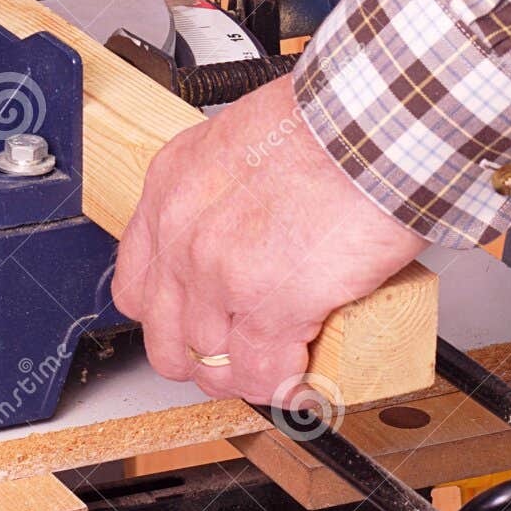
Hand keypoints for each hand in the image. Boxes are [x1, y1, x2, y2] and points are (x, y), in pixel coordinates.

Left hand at [112, 76, 423, 403]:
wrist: (373, 125)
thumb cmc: (330, 121)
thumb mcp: (244, 139)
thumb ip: (227, 189)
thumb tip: (246, 224)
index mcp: (171, 186)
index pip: (136, 284)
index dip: (169, 317)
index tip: (195, 323)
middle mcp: (181, 234)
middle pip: (166, 337)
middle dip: (203, 358)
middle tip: (238, 355)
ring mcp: (219, 274)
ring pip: (212, 364)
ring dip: (246, 377)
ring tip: (277, 370)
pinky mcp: (270, 306)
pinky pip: (263, 375)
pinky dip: (285, 388)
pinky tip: (302, 383)